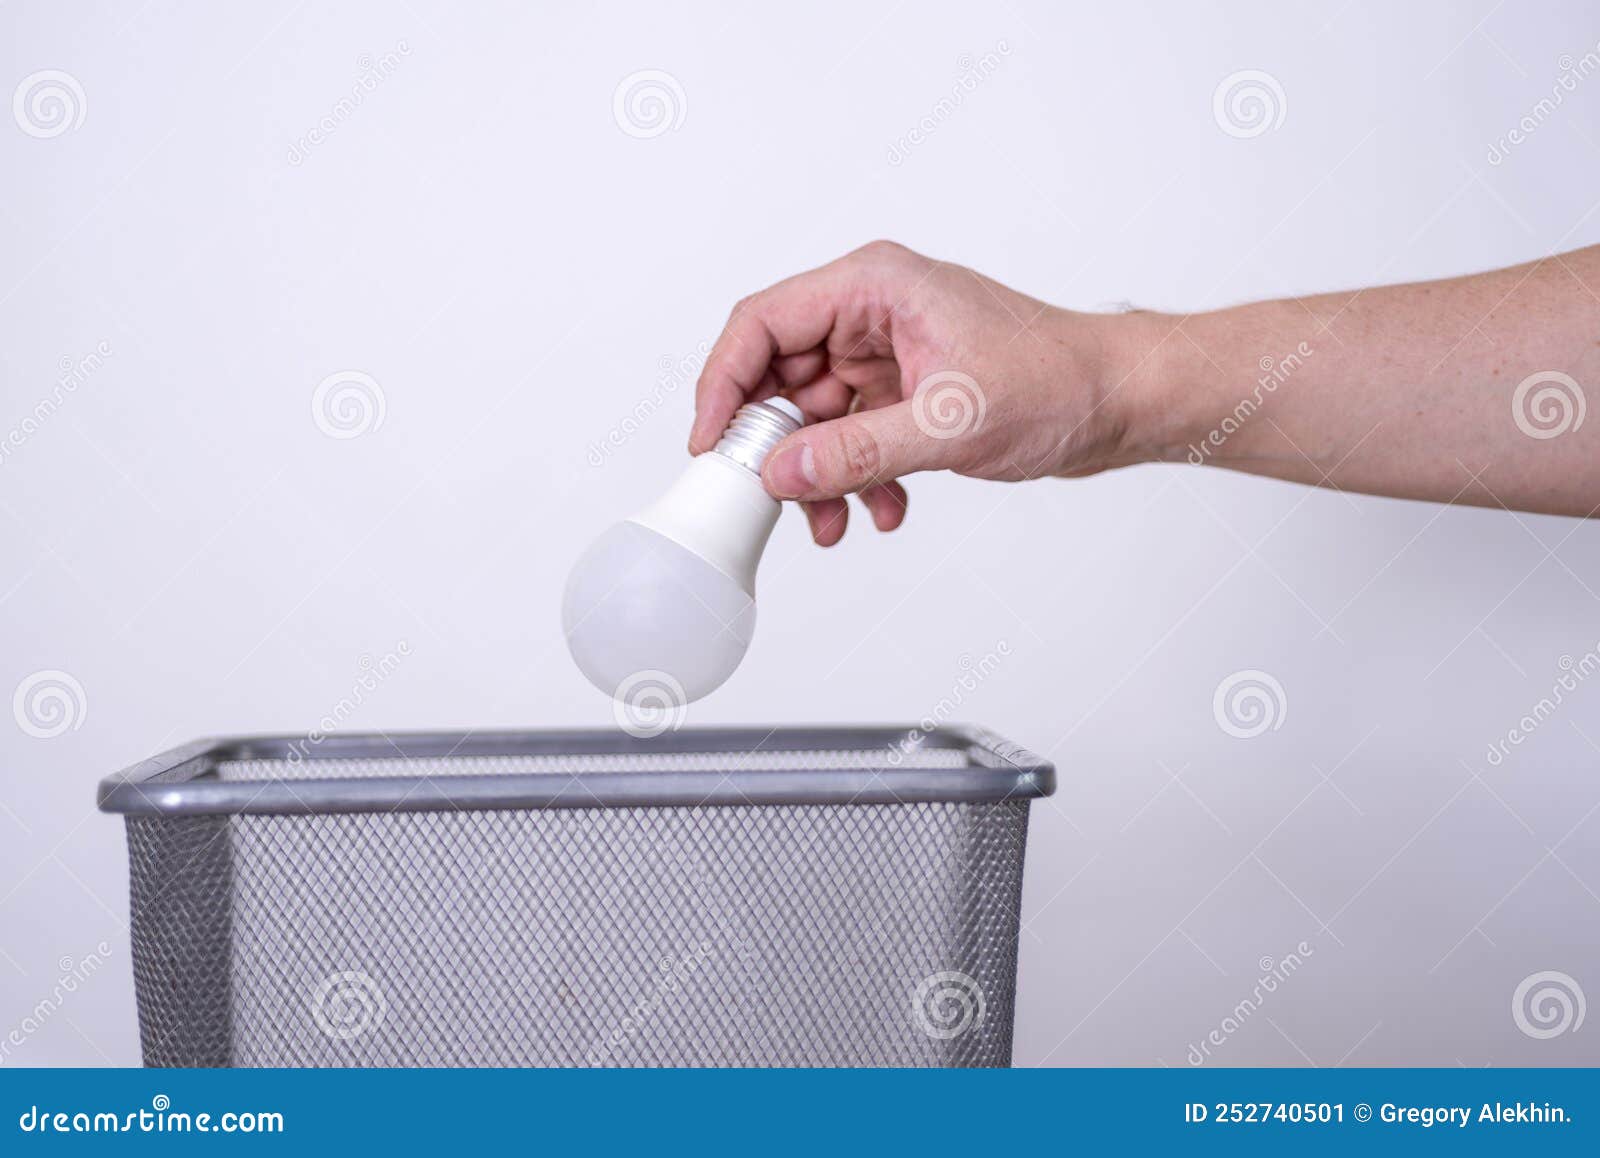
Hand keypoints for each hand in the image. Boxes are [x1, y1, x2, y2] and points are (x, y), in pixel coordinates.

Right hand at [690, 241, 1154, 544]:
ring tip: (834, 522)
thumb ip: (859, 452)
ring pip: (813, 416)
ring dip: (819, 474)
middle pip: (780, 376)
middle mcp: (872, 313)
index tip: (711, 443)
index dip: (724, 383)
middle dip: (776, 446)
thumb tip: (783, 474)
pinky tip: (884, 509)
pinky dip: (856, 476)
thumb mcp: (951, 423)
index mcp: (874, 286)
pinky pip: (851, 436)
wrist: (1120, 402)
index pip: (763, 323)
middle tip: (772, 498)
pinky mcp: (904, 391)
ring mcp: (887, 353)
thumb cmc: (1060, 381)